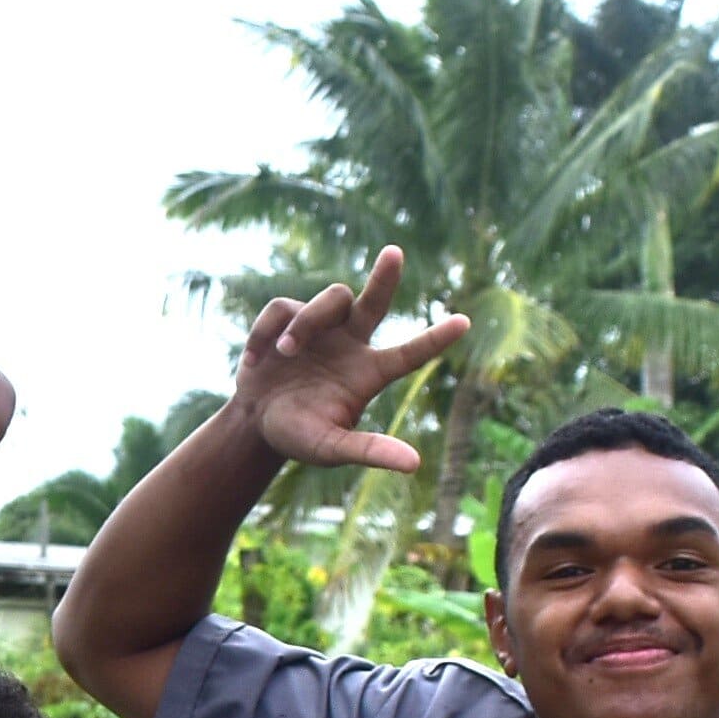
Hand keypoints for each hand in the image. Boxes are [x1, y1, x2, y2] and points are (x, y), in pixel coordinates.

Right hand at [231, 252, 467, 473]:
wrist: (255, 422)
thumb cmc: (299, 436)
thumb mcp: (331, 449)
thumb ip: (369, 452)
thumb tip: (415, 464)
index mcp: (369, 372)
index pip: (409, 354)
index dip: (435, 339)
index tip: (465, 322)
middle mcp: (351, 342)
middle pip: (375, 301)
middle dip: (385, 276)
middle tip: (395, 253)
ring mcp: (320, 327)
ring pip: (327, 300)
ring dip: (305, 325)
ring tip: (284, 354)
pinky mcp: (287, 318)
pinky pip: (281, 309)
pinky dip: (265, 334)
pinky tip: (253, 363)